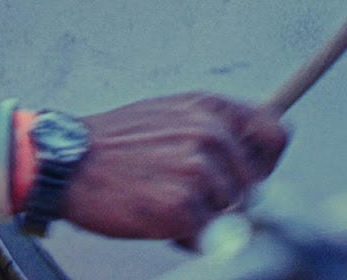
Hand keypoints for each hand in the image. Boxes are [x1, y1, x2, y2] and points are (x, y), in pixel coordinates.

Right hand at [67, 94, 286, 244]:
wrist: (70, 162)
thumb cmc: (118, 142)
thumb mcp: (172, 113)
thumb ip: (215, 126)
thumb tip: (264, 145)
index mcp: (210, 107)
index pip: (276, 133)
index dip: (266, 160)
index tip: (249, 172)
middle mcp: (210, 133)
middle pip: (254, 186)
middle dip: (226, 198)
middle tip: (183, 188)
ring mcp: (198, 170)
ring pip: (231, 214)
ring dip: (203, 218)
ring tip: (163, 198)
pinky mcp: (184, 207)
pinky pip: (207, 238)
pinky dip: (185, 237)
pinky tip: (156, 215)